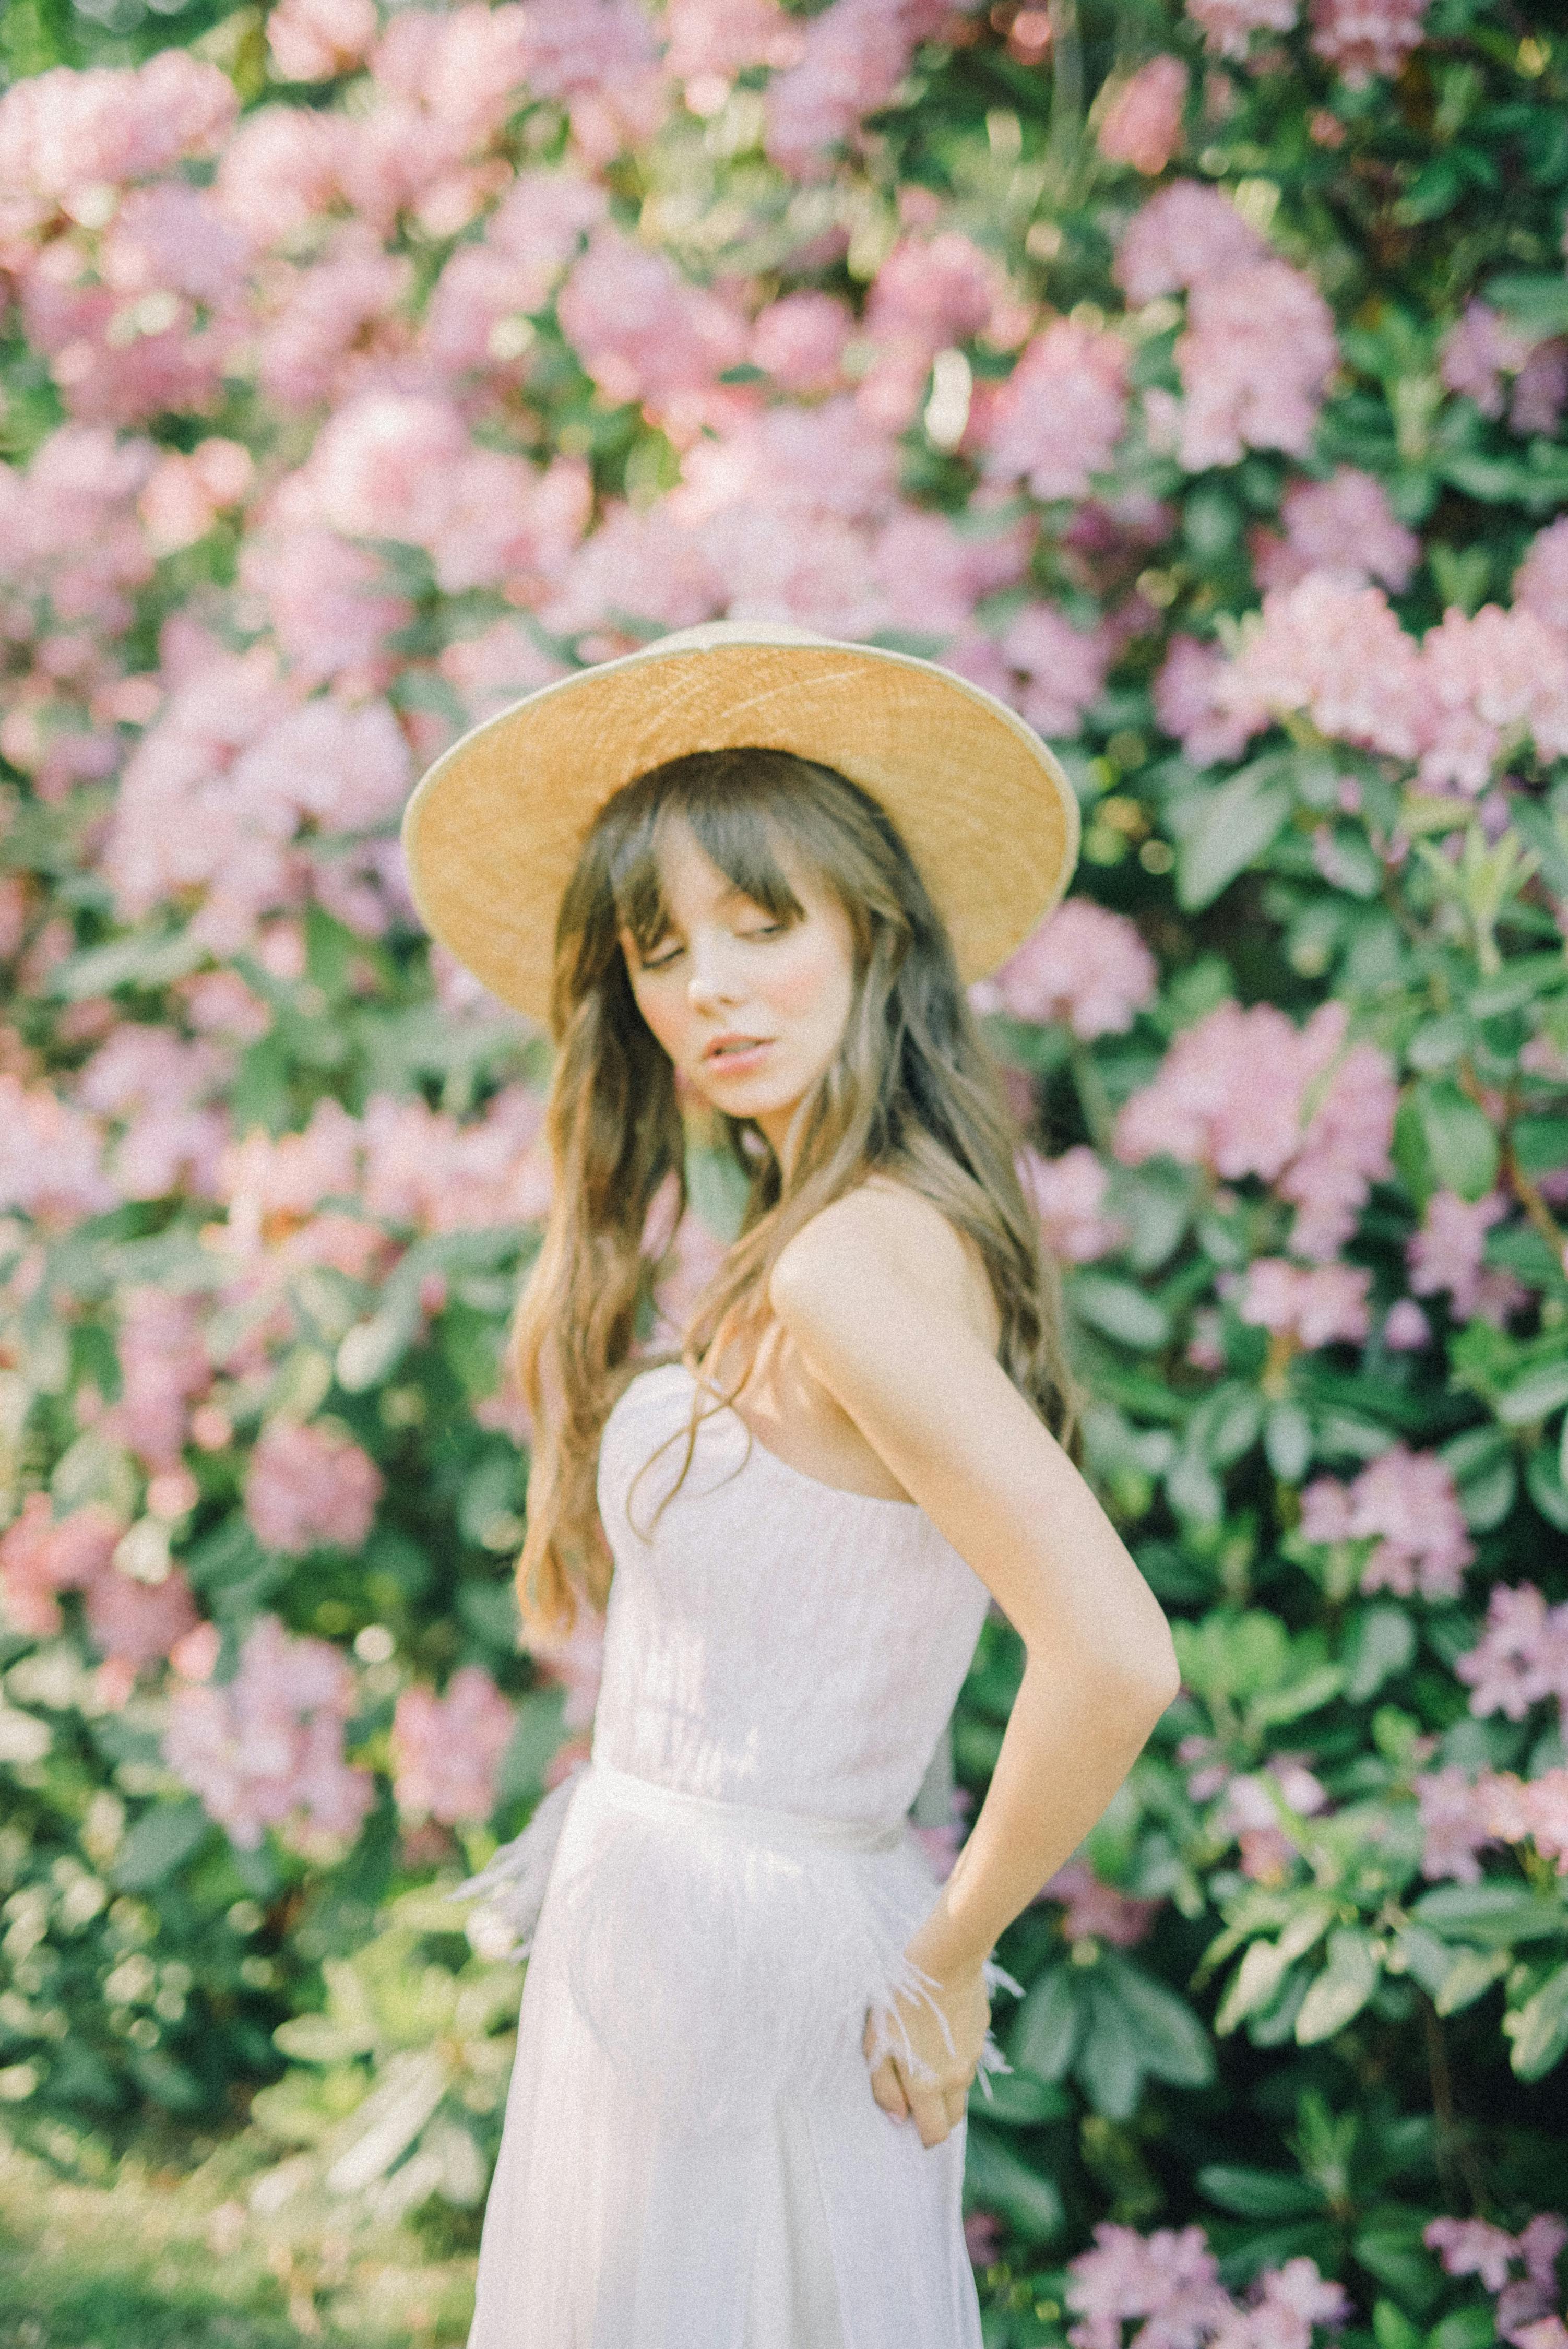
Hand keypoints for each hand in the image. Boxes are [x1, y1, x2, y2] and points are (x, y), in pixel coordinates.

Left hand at [862, 1960, 989, 2147]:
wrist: (944, 1957)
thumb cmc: (900, 1999)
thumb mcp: (877, 2043)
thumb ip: (885, 2087)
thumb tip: (897, 2118)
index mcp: (928, 2085)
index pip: (935, 2134)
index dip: (923, 2137)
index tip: (910, 2124)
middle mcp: (955, 2077)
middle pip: (953, 2118)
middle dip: (937, 2117)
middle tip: (914, 2095)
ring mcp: (972, 2055)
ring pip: (961, 2087)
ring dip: (945, 2085)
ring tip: (921, 2054)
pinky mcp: (980, 2032)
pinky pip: (967, 2057)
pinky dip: (954, 2056)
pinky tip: (937, 2029)